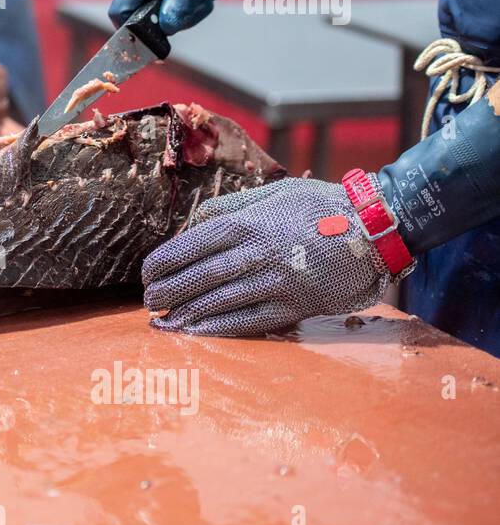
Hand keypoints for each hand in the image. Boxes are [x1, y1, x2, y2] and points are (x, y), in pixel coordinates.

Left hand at [142, 178, 391, 335]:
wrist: (377, 229)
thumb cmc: (320, 207)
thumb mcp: (273, 193)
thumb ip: (230, 208)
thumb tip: (192, 225)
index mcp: (249, 223)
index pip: (192, 245)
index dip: (164, 261)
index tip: (147, 273)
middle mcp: (259, 253)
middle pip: (199, 276)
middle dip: (167, 291)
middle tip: (148, 300)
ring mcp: (277, 282)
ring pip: (219, 302)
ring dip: (185, 313)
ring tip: (162, 320)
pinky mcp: (295, 306)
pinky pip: (248, 321)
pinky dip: (217, 328)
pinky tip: (195, 331)